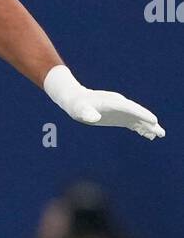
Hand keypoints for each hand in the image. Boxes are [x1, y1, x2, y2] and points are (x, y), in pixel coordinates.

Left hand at [44, 65, 164, 139]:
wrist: (76, 100)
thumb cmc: (77, 105)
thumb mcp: (79, 109)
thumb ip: (86, 113)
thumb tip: (93, 118)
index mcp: (112, 102)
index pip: (130, 108)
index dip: (142, 114)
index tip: (153, 120)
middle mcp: (119, 105)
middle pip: (138, 113)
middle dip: (149, 121)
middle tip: (160, 131)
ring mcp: (121, 111)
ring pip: (137, 119)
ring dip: (148, 126)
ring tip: (159, 135)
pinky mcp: (119, 117)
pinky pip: (133, 122)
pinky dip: (141, 128)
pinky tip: (149, 136)